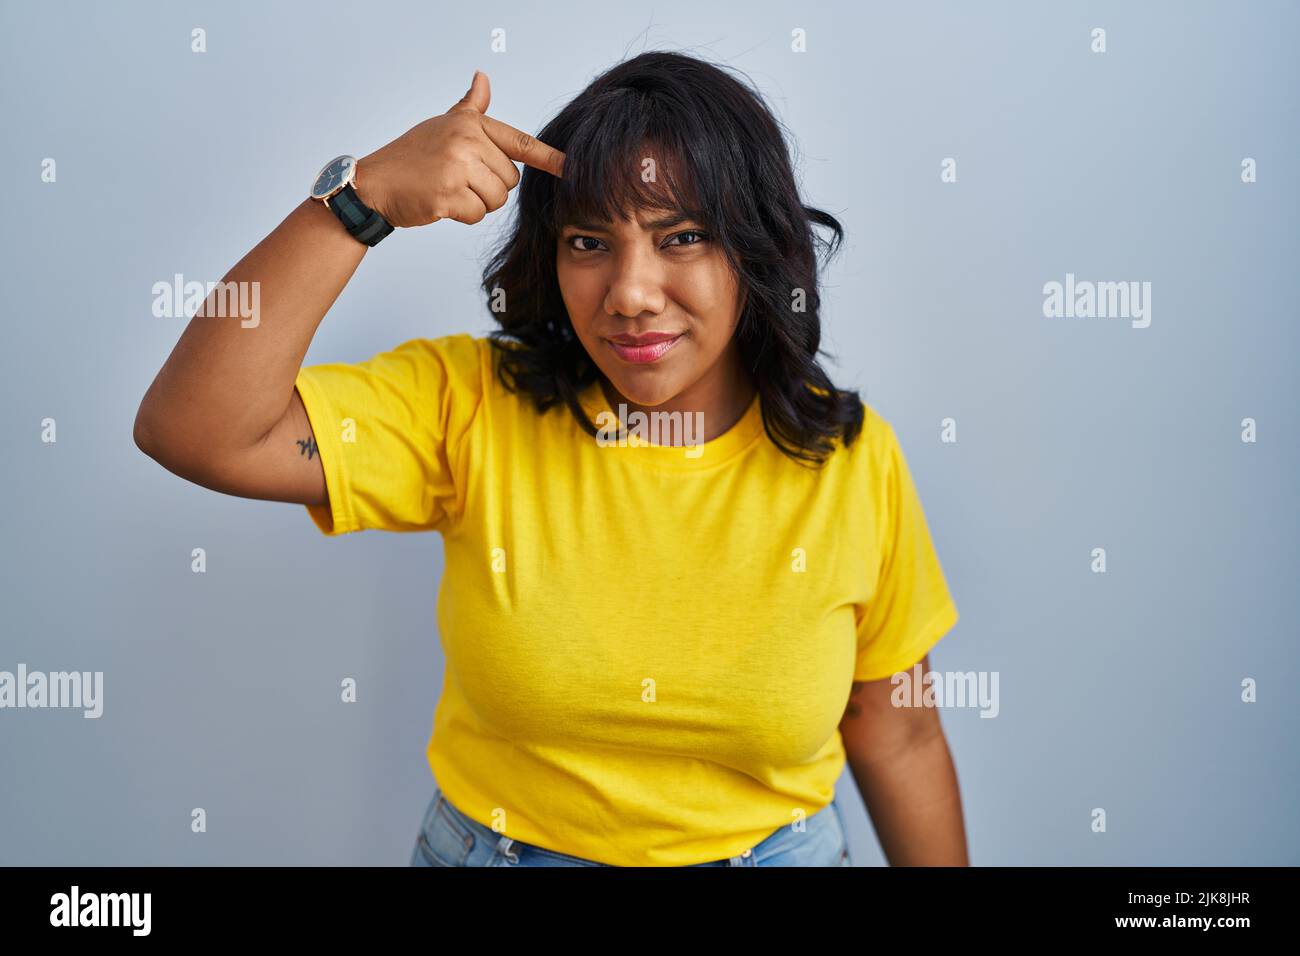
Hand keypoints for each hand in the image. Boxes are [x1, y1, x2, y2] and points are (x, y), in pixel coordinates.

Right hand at [353, 70, 564, 228]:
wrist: (375, 182)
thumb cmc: (412, 156)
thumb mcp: (443, 125)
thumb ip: (470, 108)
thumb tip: (483, 78)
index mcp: (469, 124)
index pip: (519, 142)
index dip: (549, 158)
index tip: (572, 167)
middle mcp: (466, 141)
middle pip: (510, 180)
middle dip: (490, 187)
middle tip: (459, 179)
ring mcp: (457, 167)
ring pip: (497, 199)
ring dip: (477, 203)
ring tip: (450, 190)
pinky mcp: (448, 194)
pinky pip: (477, 214)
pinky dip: (463, 215)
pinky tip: (441, 203)